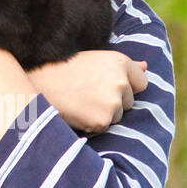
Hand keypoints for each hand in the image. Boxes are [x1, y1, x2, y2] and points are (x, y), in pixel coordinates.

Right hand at [30, 51, 148, 134]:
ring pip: (117, 116)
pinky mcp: (102, 120)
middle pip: (129, 102)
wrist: (39, 83)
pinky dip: (91, 124)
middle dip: (113, 102)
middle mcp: (120, 82)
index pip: (141, 83)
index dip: (126, 87)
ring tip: (81, 102)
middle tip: (87, 93)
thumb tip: (147, 67)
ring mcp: (112, 102)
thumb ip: (124, 65)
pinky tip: (77, 112)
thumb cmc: (65, 69)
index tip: (106, 86)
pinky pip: (103, 127)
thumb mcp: (96, 60)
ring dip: (102, 114)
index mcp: (120, 62)